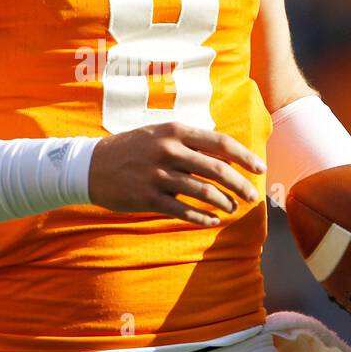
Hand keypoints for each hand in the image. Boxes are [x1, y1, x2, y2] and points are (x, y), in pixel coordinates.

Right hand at [88, 121, 265, 226]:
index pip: (220, 142)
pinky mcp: (148, 198)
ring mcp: (158, 175)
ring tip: (232, 209)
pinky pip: (183, 211)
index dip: (244, 156)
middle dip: (240, 185)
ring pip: (203, 192)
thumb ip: (190, 142)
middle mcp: (168, 150)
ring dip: (223, 203)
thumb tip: (225, 155)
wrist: (90, 165)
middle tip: (253, 196)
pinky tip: (212, 221)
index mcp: (174, 130)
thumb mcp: (159, 134)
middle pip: (217, 169)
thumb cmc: (131, 149)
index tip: (261, 168)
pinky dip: (202, 218)